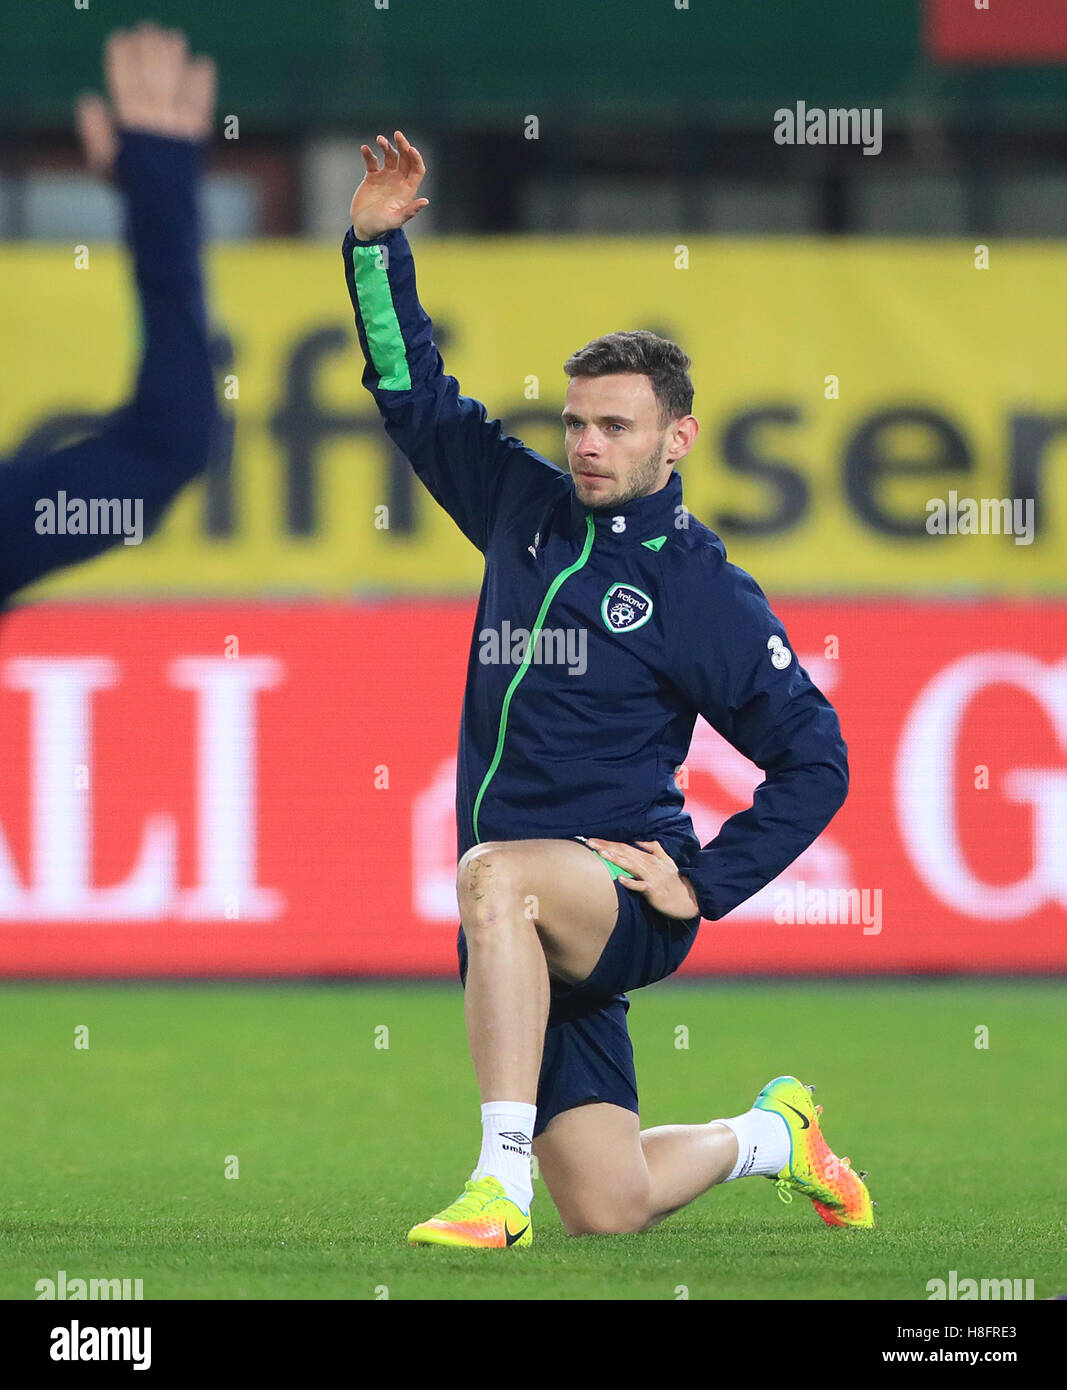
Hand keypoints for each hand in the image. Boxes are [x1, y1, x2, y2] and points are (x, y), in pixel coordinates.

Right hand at [76, 22, 216, 176]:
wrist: (165, 213)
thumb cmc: (132, 189)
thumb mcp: (104, 164)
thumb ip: (95, 132)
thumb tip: (88, 99)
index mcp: (127, 124)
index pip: (122, 77)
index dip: (122, 53)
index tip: (122, 38)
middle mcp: (152, 121)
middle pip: (150, 71)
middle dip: (149, 46)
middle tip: (150, 30)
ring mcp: (176, 127)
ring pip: (175, 80)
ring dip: (175, 56)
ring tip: (175, 39)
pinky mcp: (196, 136)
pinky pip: (201, 101)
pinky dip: (202, 81)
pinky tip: (203, 64)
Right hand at [350, 130, 429, 239]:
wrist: (363, 227)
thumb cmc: (381, 226)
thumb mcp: (395, 220)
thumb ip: (409, 211)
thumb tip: (425, 202)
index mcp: (407, 190)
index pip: (417, 169)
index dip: (416, 158)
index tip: (410, 148)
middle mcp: (398, 180)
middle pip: (405, 158)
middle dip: (403, 145)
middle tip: (397, 135)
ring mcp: (386, 177)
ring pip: (390, 156)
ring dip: (386, 146)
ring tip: (380, 139)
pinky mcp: (372, 176)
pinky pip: (372, 161)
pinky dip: (369, 154)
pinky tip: (365, 149)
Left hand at [586, 839, 701, 920]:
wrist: (689, 898)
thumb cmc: (675, 880)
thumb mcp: (666, 860)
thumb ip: (654, 848)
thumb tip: (640, 840)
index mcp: (649, 857)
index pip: (625, 846)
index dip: (609, 842)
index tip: (592, 839)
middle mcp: (648, 864)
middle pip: (624, 852)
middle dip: (606, 846)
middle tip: (589, 841)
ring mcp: (650, 877)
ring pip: (630, 865)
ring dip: (616, 859)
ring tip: (601, 853)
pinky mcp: (653, 890)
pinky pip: (640, 886)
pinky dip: (631, 883)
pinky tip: (620, 879)